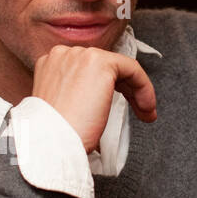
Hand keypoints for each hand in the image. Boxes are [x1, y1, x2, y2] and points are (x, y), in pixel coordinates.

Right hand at [30, 45, 156, 153]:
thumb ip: (74, 96)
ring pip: (119, 67)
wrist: (50, 143)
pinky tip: (146, 107)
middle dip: (124, 89)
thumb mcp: (61, 110)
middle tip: (137, 111)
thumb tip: (97, 103)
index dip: (107, 88)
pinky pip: (131, 68)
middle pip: (104, 66)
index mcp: (50, 65)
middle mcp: (62, 54)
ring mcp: (80, 56)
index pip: (86, 69)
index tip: (118, 109)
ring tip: (145, 112)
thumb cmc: (54, 136)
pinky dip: (144, 86)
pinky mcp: (99, 63)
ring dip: (136, 90)